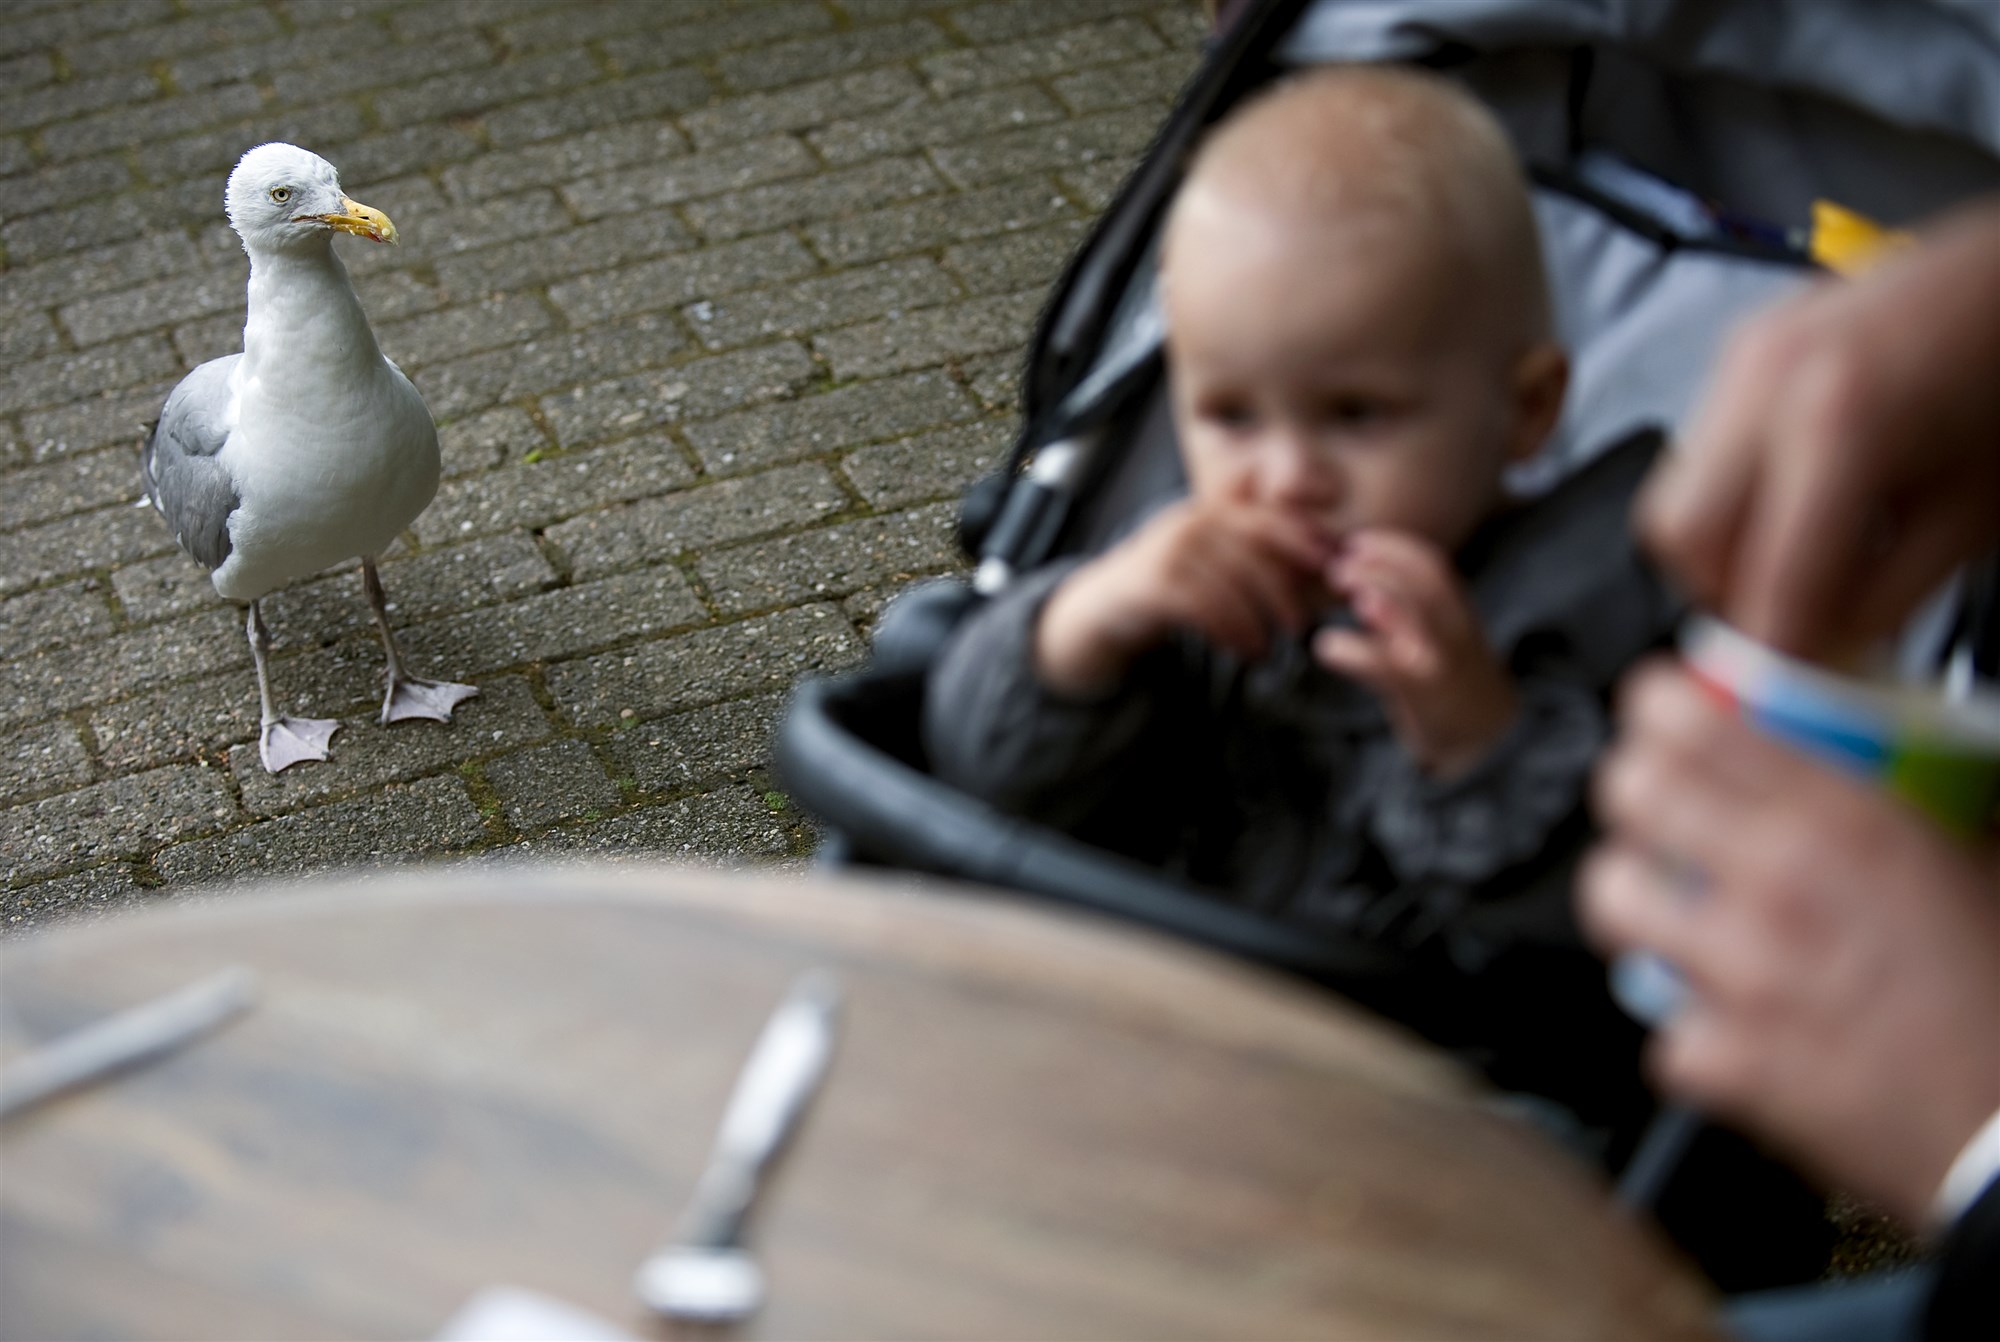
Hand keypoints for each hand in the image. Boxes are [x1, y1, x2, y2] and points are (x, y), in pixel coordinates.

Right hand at [1035, 497, 1334, 696]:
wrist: (1106, 604)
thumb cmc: (1172, 583)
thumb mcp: (1211, 555)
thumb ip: (1254, 549)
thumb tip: (1324, 552)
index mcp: (1210, 510)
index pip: (1267, 519)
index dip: (1302, 541)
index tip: (1329, 569)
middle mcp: (1190, 522)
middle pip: (1253, 554)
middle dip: (1283, 591)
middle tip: (1300, 625)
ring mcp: (1169, 551)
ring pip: (1231, 586)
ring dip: (1256, 622)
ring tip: (1268, 648)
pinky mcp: (1154, 584)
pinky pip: (1206, 609)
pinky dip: (1231, 633)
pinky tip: (1243, 651)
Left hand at [1311, 529, 1516, 777]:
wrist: (1484, 731)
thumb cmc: (1448, 675)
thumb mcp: (1437, 632)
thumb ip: (1407, 605)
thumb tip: (1354, 574)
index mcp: (1458, 610)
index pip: (1433, 564)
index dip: (1393, 547)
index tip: (1357, 542)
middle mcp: (1454, 630)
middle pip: (1426, 584)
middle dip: (1380, 567)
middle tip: (1338, 568)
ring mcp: (1441, 661)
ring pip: (1416, 620)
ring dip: (1376, 599)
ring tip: (1342, 592)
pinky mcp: (1422, 694)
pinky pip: (1386, 666)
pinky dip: (1351, 650)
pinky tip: (1326, 645)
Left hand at [1580, 662, 1999, 1223]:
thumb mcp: (1970, 858)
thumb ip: (1892, 797)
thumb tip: (1854, 752)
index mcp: (1843, 820)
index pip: (1687, 720)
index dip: (1656, 708)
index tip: (1659, 716)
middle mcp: (1778, 883)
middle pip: (1628, 792)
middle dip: (1634, 794)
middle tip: (1656, 811)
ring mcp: (1743, 974)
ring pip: (1611, 899)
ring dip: (1636, 903)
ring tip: (1669, 915)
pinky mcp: (1728, 1062)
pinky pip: (1658, 1027)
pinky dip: (1688, 1031)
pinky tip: (1727, 1026)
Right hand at [1638, 199, 1999, 659]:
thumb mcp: (1972, 517)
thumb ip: (1883, 599)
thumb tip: (1817, 656)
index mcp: (1838, 425)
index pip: (1763, 579)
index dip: (1769, 651)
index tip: (1778, 690)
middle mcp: (1768, 382)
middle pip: (1679, 538)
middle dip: (1720, 595)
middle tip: (1782, 622)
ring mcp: (1743, 357)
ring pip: (1673, 494)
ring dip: (1718, 548)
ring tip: (1790, 560)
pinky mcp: (1741, 348)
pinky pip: (1699, 449)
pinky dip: (1732, 495)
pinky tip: (1795, 502)